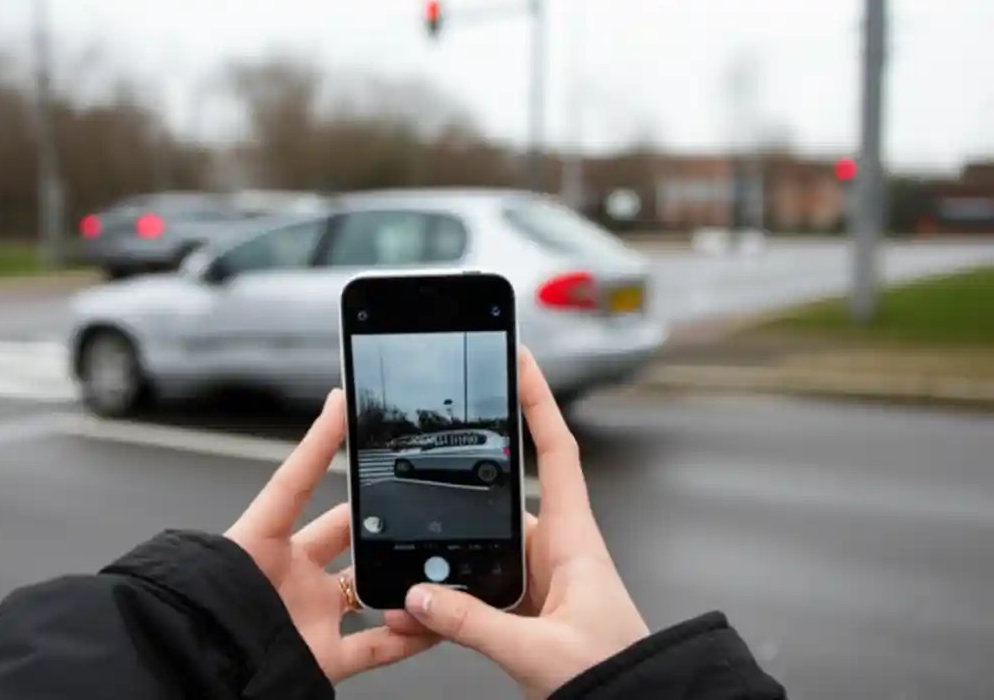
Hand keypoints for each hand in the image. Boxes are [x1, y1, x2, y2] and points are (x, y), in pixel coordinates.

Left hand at [225, 389, 437, 682]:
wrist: (201, 661)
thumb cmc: (211, 596)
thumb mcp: (255, 529)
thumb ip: (294, 478)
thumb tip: (327, 409)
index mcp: (266, 543)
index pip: (299, 485)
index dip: (322, 447)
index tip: (350, 416)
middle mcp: (291, 578)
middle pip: (347, 540)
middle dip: (380, 523)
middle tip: (413, 507)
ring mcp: (310, 617)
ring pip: (369, 593)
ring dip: (400, 582)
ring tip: (430, 566)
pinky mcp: (323, 657)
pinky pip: (375, 648)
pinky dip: (407, 638)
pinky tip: (433, 622)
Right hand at [402, 348, 648, 698]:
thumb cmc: (617, 674)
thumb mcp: (538, 650)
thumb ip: (474, 624)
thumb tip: (421, 598)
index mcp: (574, 540)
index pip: (556, 452)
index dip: (538, 401)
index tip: (518, 358)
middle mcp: (555, 552)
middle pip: (495, 506)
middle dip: (452, 505)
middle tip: (413, 499)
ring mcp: (538, 580)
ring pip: (478, 554)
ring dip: (444, 569)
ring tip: (409, 588)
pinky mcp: (524, 609)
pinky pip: (477, 592)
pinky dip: (448, 604)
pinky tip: (422, 617)